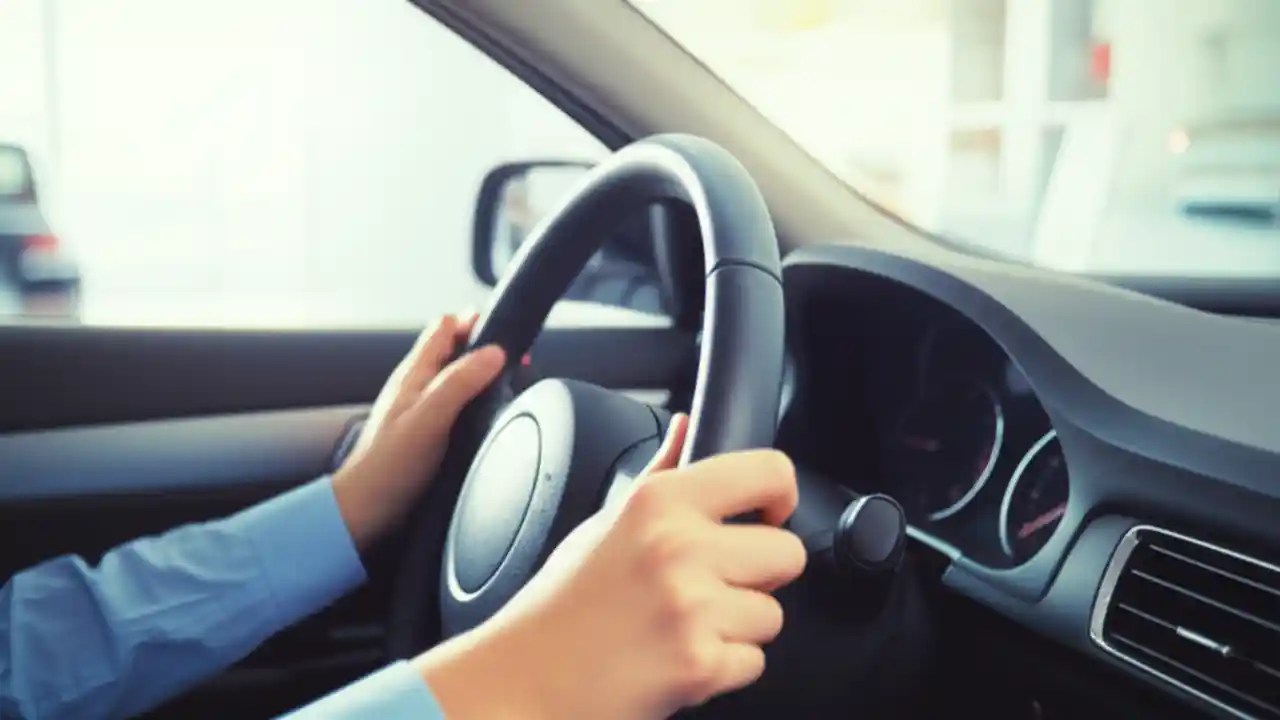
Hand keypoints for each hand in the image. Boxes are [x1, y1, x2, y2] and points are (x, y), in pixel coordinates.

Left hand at [332, 313, 504, 550]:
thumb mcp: (430, 417)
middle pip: (453, 351)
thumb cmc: (389, 465)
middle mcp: (416, 386)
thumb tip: (493, 352)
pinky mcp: (426, 433)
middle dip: (484, 350)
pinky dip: (474, 403)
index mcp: (414, 373)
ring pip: (455, 379)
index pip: (445, 327)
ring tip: (506, 384)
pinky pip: (455, 406)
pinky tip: (486, 417)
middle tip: (514, 361)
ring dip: (480, 377)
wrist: (366, 508)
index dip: (473, 323)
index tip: (503, 332)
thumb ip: (460, 381)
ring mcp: (420, 410)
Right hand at [416, 415, 806, 718]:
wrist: (523, 678)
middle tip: (714, 587)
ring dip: (739, 628)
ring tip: (684, 627)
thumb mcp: (606, 520)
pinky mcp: (698, 663)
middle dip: (761, 576)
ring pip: (773, 614)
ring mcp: (691, 606)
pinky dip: (723, 669)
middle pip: (788, 553)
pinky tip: (677, 658)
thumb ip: (659, 473)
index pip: (769, 471)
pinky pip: (754, 663)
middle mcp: (679, 545)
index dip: (782, 496)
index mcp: (660, 501)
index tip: (770, 515)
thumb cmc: (563, 604)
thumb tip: (687, 426)